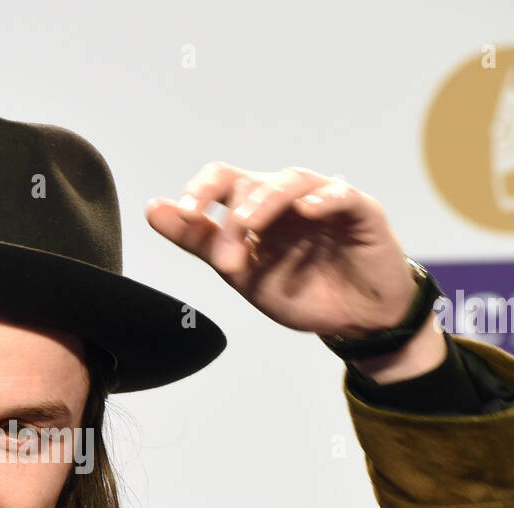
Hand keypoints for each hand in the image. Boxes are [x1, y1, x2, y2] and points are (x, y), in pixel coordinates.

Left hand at [146, 164, 416, 337]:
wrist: (355, 321)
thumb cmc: (303, 290)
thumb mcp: (242, 273)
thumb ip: (199, 241)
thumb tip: (153, 209)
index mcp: (256, 209)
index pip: (223, 181)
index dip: (200, 190)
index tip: (184, 213)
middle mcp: (287, 198)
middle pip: (252, 183)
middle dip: (233, 221)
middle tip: (226, 261)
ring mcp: (324, 201)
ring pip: (290, 181)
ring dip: (265, 200)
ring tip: (248, 224)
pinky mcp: (360, 210)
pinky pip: (341, 193)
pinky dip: (324, 197)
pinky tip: (308, 210)